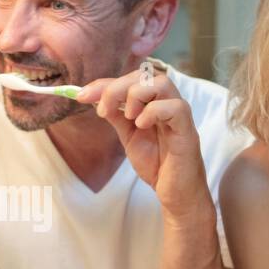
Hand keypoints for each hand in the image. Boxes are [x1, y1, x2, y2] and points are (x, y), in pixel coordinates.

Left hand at [76, 65, 212, 222]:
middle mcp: (167, 103)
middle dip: (116, 88)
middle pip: (145, 75)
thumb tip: (93, 98)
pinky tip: (141, 125)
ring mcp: (179, 115)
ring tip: (128, 117)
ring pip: (162, 83)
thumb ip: (116, 115)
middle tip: (102, 110)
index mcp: (153, 102)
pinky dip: (154, 112)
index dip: (104, 83)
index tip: (81, 95)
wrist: (174, 193)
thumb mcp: (129, 136)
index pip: (129, 79)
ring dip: (136, 95)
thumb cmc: (157, 163)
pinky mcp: (187, 130)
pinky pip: (176, 107)